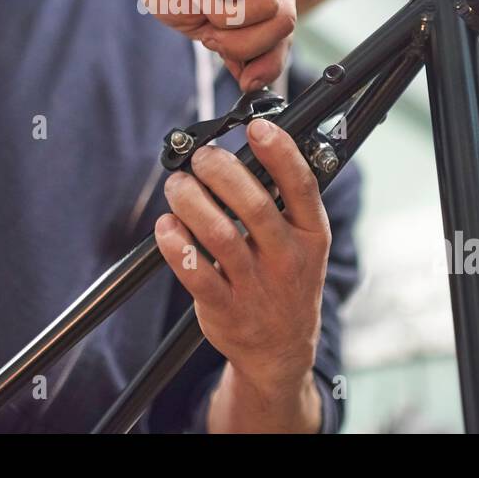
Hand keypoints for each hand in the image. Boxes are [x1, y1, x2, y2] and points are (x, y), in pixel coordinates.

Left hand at [153, 117, 331, 396]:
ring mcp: (256, 285)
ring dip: (191, 201)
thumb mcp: (305, 241)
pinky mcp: (225, 308)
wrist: (281, 350)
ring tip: (178, 185)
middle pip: (254, 205)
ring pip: (219, 235)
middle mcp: (287, 258)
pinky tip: (166, 226)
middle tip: (202, 157)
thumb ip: (284, 200)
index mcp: (312, 234)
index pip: (301, 185)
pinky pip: (196, 273)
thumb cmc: (287, 279)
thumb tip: (251, 147)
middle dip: (221, 171)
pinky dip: (176, 245)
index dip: (280, 152)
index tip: (256, 127)